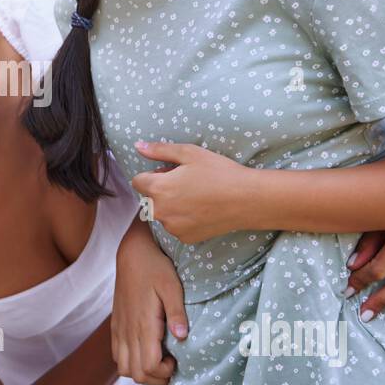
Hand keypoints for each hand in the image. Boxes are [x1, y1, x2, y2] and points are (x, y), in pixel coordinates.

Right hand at [112, 217, 187, 384]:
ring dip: (141, 372)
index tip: (176, 361)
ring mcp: (120, 329)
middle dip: (155, 378)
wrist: (132, 254)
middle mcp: (128, 331)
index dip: (164, 372)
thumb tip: (182, 337)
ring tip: (158, 360)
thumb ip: (176, 312)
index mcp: (143, 324)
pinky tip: (145, 350)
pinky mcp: (116, 326)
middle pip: (136, 373)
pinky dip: (130, 362)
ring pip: (123, 369)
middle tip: (171, 365)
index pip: (149, 365)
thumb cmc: (155, 268)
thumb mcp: (172, 286)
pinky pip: (117, 355)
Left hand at [131, 140, 255, 243]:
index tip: (170, 172)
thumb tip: (138, 146)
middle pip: (149, 198)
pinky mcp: (185, 238)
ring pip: (163, 213)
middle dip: (161, 190)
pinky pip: (176, 225)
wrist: (247, 199)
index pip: (138, 181)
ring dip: (171, 205)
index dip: (153, 174)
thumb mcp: (189, 153)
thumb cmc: (219, 172)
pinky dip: (183, 219)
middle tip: (186, 182)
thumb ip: (159, 150)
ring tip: (196, 196)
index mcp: (158, 189)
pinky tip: (202, 210)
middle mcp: (161, 212)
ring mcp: (173, 227)